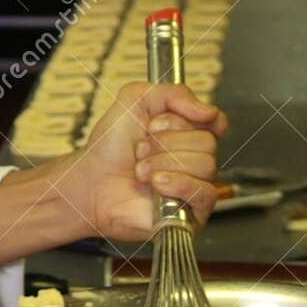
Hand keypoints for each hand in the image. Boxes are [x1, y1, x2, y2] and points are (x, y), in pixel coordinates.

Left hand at [72, 82, 226, 242]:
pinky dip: (178, 184)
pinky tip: (156, 184)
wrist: (91, 181)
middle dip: (166, 142)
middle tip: (141, 150)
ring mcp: (194, 185)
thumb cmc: (110, 147)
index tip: (157, 123)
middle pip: (208, 142)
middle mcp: (194, 158)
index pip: (215, 120)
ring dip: (164, 163)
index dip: (190, 118)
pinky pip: (205, 193)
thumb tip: (209, 111)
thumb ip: (173, 93)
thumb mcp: (134, 100)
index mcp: (187, 132)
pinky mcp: (192, 212)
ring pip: (206, 165)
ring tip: (141, 170)